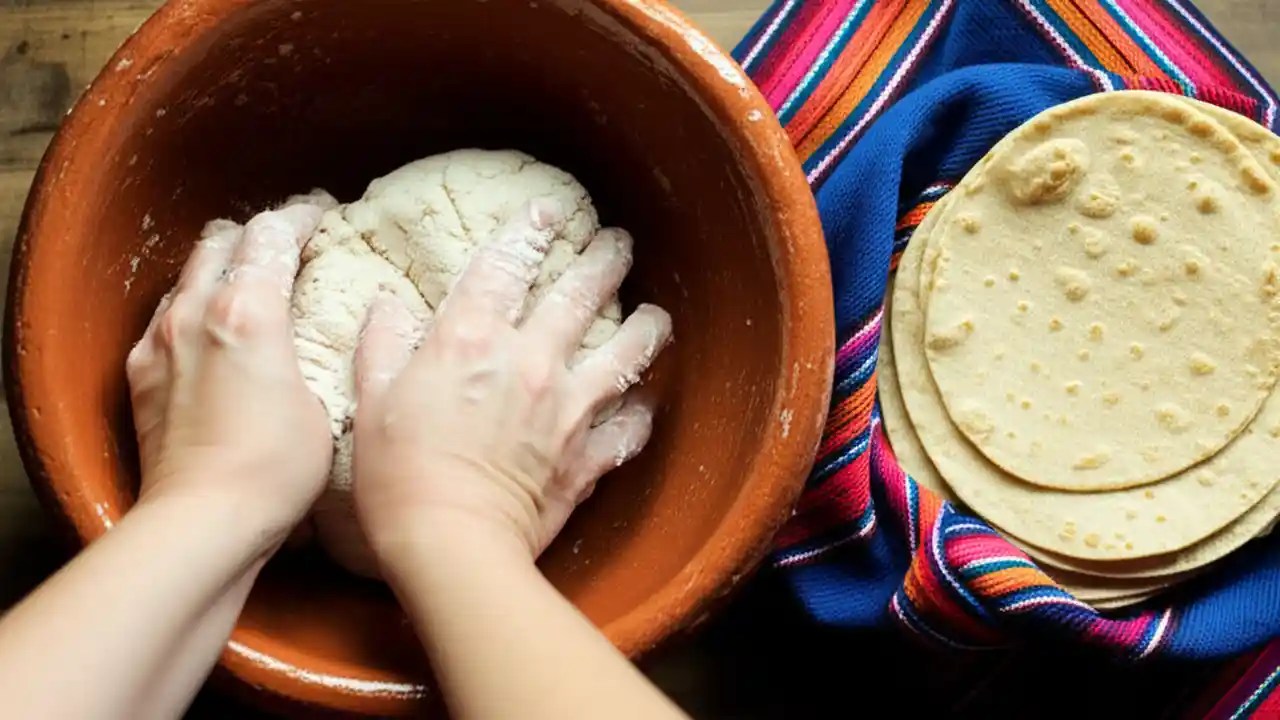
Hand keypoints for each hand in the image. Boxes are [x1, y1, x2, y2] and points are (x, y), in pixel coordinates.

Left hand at [126, 193, 336, 545]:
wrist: (202, 521)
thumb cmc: (274, 471)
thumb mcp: (326, 403)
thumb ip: (317, 354)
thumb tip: (324, 339)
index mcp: (249, 310)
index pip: (273, 234)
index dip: (303, 215)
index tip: (324, 212)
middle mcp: (196, 312)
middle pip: (224, 239)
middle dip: (259, 232)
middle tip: (291, 241)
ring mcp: (161, 341)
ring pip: (189, 273)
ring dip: (222, 264)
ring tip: (250, 279)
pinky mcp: (142, 374)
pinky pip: (166, 315)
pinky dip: (192, 305)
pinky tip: (209, 327)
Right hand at [353, 199, 671, 561]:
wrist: (450, 543)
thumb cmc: (398, 477)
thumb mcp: (371, 403)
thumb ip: (381, 348)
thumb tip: (387, 307)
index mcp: (470, 340)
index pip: (504, 265)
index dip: (529, 231)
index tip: (549, 209)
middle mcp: (528, 361)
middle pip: (579, 295)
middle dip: (603, 261)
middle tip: (618, 243)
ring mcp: (566, 407)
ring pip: (623, 353)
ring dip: (643, 329)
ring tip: (656, 315)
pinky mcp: (585, 455)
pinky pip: (627, 430)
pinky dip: (639, 418)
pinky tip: (645, 408)